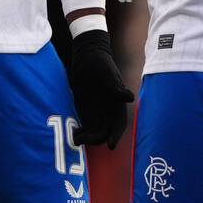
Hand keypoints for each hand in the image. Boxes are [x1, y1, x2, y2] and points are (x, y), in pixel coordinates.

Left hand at [67, 29, 134, 147]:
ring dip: (87, 138)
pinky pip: (85, 128)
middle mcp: (108, 111)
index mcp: (117, 104)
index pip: (119, 124)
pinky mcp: (86, 112)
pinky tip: (72, 133)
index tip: (111, 145)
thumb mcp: (107, 73)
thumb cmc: (100, 62)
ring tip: (74, 137)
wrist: (87, 56)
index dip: (116, 135)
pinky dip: (81, 133)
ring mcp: (97, 113)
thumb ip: (116, 87)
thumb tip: (130, 98)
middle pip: (105, 133)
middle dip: (95, 139)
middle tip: (81, 139)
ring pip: (95, 133)